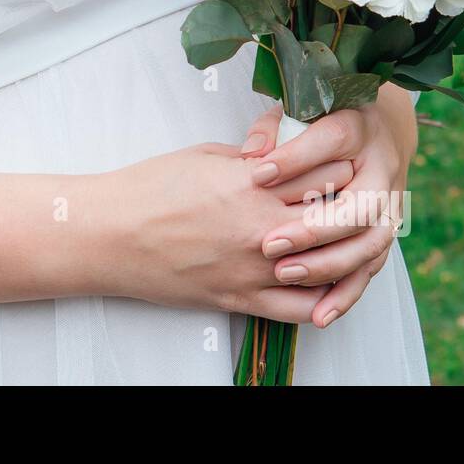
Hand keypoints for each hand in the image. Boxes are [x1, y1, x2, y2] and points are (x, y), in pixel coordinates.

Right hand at [103, 143, 334, 322]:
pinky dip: (321, 301)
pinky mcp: (239, 298)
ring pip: (327, 265)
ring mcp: (253, 266)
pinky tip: (325, 288)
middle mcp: (260, 225)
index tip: (343, 165)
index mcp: (252, 182)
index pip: (327, 172)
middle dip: (350, 207)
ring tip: (343, 242)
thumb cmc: (148, 189)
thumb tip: (277, 158)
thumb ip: (249, 158)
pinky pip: (298, 308)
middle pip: (337, 216)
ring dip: (342, 253)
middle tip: (353, 202)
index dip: (341, 166)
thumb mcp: (204, 156)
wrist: (110, 234)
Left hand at [239, 85, 416, 327]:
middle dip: (314, 228)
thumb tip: (251, 152)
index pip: (330, 140)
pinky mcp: (384, 232)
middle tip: (269, 244)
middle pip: (358, 203)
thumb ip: (272, 128)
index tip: (258, 175)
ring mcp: (389, 203)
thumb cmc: (319, 122)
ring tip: (285, 274)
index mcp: (357, 126)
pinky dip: (347, 293)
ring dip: (329, 264)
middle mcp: (380, 166)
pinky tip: (320, 313)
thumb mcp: (296, 111)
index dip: (295, 158)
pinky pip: (371, 268)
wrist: (372, 134)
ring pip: (370, 242)